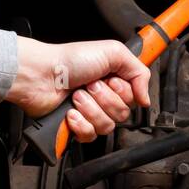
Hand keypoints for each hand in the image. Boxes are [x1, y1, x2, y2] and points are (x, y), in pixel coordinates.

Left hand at [6, 37, 150, 142]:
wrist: (42, 75)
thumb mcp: (114, 52)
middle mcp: (105, 98)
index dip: (125, 92)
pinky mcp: (77, 127)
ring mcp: (90, 114)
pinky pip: (90, 136)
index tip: (113, 80)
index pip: (135, 99)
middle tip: (90, 85)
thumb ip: (140, 72)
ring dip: (91, 109)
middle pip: (123, 114)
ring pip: (107, 126)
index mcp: (115, 81)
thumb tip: (146, 99)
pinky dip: (80, 123)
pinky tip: (71, 112)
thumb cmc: (70, 60)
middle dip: (105, 98)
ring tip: (77, 95)